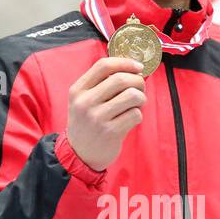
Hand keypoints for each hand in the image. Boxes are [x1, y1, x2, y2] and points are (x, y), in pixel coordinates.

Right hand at [65, 56, 146, 171]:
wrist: (79, 155)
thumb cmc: (87, 124)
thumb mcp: (83, 101)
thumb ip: (100, 84)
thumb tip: (132, 68)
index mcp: (78, 90)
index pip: (103, 66)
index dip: (125, 62)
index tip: (138, 67)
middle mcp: (85, 102)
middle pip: (120, 79)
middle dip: (137, 81)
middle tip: (140, 88)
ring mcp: (97, 118)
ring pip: (132, 96)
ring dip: (141, 98)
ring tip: (137, 105)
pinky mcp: (111, 132)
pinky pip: (135, 114)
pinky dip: (138, 115)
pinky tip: (131, 119)